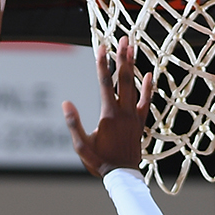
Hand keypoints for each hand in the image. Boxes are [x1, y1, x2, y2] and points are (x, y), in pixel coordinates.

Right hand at [63, 40, 150, 177]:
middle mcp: (124, 111)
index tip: (102, 46)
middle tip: (124, 38)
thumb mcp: (81, 146)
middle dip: (124, 57)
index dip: (103, 64)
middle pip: (124, 79)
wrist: (123, 175)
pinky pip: (145, 101)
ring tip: (133, 48)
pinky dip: (147, 87)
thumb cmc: (99, 162)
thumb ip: (73, 124)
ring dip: (134, 66)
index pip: (105, 83)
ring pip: (135, 86)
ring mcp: (134, 116)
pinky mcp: (140, 122)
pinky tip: (149, 75)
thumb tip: (66, 103)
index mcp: (109, 115)